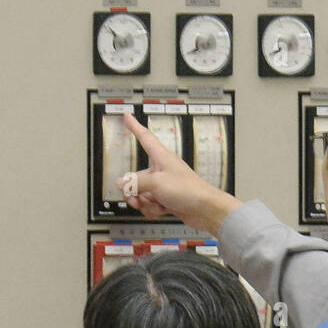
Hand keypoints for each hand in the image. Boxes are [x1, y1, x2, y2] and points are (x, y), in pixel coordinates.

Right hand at [118, 113, 242, 234]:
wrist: (204, 210)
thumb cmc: (188, 190)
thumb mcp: (156, 182)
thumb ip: (136, 182)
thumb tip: (122, 183)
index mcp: (161, 158)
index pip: (145, 137)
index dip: (135, 127)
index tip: (128, 117)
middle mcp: (161, 170)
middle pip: (137, 176)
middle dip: (133, 189)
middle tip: (134, 197)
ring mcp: (164, 186)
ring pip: (142, 193)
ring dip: (143, 202)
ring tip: (152, 204)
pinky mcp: (167, 200)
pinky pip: (151, 204)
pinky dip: (152, 210)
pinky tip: (160, 210)